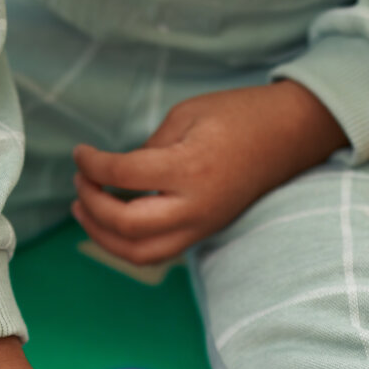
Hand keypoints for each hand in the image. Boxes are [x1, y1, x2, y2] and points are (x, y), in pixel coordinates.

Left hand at [72, 80, 345, 266]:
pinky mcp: (204, 232)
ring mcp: (201, 225)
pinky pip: (158, 252)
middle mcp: (195, 206)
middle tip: (79, 183)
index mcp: (188, 168)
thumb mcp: (186, 115)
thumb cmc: (238, 115)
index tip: (79, 153)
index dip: (92, 165)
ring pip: (140, 253)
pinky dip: (127, 243)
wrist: (289, 135)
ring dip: (103, 237)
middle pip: (126, 226)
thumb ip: (148, 148)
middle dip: (92, 207)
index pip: (123, 176)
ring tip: (84, 210)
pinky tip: (112, 221)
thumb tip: (116, 174)